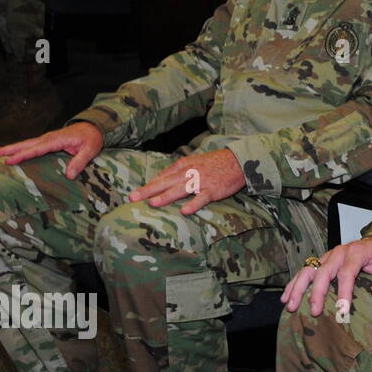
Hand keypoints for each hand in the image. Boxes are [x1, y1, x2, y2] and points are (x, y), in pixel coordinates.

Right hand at [0, 121, 102, 176]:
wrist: (94, 127)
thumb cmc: (92, 138)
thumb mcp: (90, 150)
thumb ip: (80, 162)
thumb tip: (69, 175)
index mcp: (56, 140)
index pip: (36, 149)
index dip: (23, 155)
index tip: (9, 161)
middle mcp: (47, 138)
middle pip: (24, 145)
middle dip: (7, 150)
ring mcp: (45, 139)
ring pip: (24, 145)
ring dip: (9, 150)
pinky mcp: (46, 142)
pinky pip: (29, 146)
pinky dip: (18, 150)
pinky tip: (10, 156)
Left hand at [127, 147, 245, 214]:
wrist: (238, 161)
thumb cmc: (215, 163)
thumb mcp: (194, 161)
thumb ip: (178, 170)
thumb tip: (161, 179)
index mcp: (183, 166)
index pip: (162, 177)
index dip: (148, 185)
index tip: (134, 194)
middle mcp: (189, 173)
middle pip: (165, 183)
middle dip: (148, 190)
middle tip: (133, 198)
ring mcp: (201, 182)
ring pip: (180, 190)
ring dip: (166, 196)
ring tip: (153, 203)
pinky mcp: (213, 190)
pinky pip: (202, 198)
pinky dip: (193, 204)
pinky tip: (185, 211)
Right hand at [281, 235, 371, 316]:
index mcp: (357, 252)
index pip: (347, 272)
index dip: (344, 291)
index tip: (342, 309)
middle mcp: (339, 252)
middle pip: (323, 271)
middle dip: (317, 292)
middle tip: (314, 311)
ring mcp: (328, 256)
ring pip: (308, 270)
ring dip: (298, 288)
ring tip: (290, 305)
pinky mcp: (322, 261)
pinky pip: (305, 271)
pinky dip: (294, 284)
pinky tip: (286, 297)